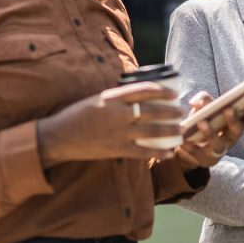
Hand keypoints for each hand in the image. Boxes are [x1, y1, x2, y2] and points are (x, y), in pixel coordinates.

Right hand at [37, 82, 182, 167]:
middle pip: (153, 110)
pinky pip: (143, 151)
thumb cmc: (78, 115)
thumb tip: (139, 95)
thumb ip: (118, 98)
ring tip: (181, 130)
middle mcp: (118, 114)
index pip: (144, 90)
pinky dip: (158, 151)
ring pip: (152, 131)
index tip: (174, 92)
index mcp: (113, 97)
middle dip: (171, 111)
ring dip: (170, 130)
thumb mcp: (98, 99)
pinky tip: (170, 152)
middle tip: (182, 111)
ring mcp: (119, 133)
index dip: (162, 90)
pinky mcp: (117, 149)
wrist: (60, 137)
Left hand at [174, 92, 243, 171]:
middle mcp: (230, 139)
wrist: (188, 145)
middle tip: (228, 109)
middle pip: (237, 131)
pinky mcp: (205, 160)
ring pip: (218, 144)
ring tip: (201, 122)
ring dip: (210, 132)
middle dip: (233, 120)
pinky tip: (183, 139)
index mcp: (234, 125)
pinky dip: (190, 145)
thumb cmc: (202, 121)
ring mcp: (219, 151)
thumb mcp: (203, 108)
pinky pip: (198, 153)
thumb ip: (203, 100)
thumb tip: (199, 101)